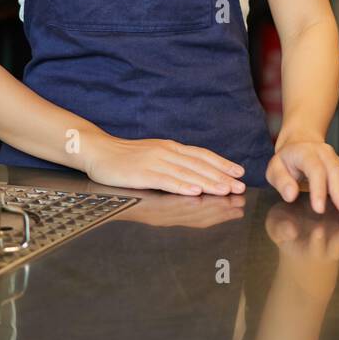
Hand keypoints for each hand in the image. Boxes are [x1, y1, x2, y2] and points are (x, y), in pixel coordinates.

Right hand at [84, 133, 246, 195]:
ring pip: (187, 173)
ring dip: (208, 182)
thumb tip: (196, 170)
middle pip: (199, 164)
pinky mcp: (142, 174)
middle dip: (222, 176)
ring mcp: (154, 162)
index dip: (222, 163)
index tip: (239, 172)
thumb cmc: (126, 156)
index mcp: (170, 147)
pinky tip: (195, 192)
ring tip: (225, 190)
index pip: (202, 155)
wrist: (99, 151)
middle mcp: (166, 152)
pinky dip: (182, 186)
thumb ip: (174, 160)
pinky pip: (166, 181)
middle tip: (240, 186)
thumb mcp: (154, 153)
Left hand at [266, 138, 338, 213]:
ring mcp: (333, 158)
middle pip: (334, 170)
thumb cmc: (287, 159)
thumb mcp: (275, 168)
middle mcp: (322, 153)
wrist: (300, 142)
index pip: (314, 169)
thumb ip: (281, 181)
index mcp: (304, 152)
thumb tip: (290, 195)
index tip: (319, 208)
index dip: (318, 189)